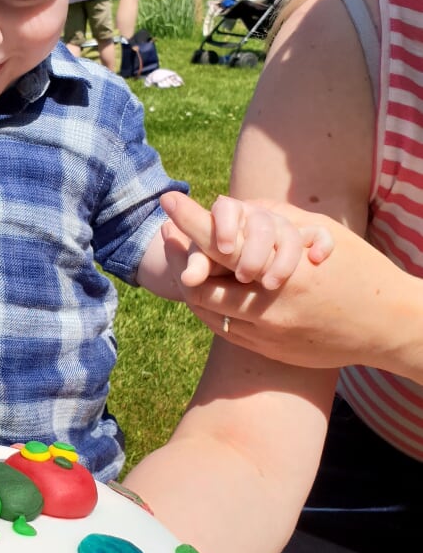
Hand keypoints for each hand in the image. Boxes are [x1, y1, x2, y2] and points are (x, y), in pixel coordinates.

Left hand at [159, 199, 397, 369]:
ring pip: (207, 309)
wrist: (386, 325)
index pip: (219, 243)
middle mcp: (267, 304)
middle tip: (169, 236)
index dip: (189, 221)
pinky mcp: (267, 350)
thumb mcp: (321, 234)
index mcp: (281, 268)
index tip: (167, 202)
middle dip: (182, 257)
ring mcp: (265, 332)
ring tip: (189, 263)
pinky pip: (223, 329)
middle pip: (200, 281)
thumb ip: (278, 223)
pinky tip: (209, 292)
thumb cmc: (357, 269)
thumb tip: (238, 209)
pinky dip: (211, 309)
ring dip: (194, 285)